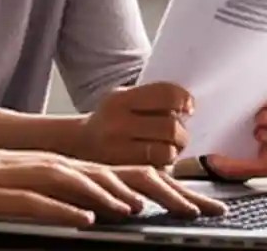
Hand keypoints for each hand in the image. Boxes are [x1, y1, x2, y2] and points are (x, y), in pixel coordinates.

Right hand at [0, 146, 225, 243]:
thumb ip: (16, 193)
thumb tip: (57, 204)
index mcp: (18, 163)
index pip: (85, 167)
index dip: (130, 179)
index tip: (169, 197)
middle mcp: (12, 162)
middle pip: (85, 168)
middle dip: (134, 185)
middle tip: (173, 203)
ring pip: (60, 178)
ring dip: (102, 192)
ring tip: (138, 208)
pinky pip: (25, 201)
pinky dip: (58, 208)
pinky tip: (84, 218)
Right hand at [73, 82, 192, 165]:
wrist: (78, 144)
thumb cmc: (110, 120)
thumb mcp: (123, 98)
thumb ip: (152, 98)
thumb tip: (188, 105)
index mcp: (119, 99)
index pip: (166, 94)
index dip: (184, 99)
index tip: (188, 107)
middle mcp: (117, 123)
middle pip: (171, 126)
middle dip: (183, 132)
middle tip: (179, 134)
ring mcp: (119, 150)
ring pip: (167, 151)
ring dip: (175, 150)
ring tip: (168, 147)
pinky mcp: (124, 172)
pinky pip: (159, 169)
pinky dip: (164, 165)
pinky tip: (155, 159)